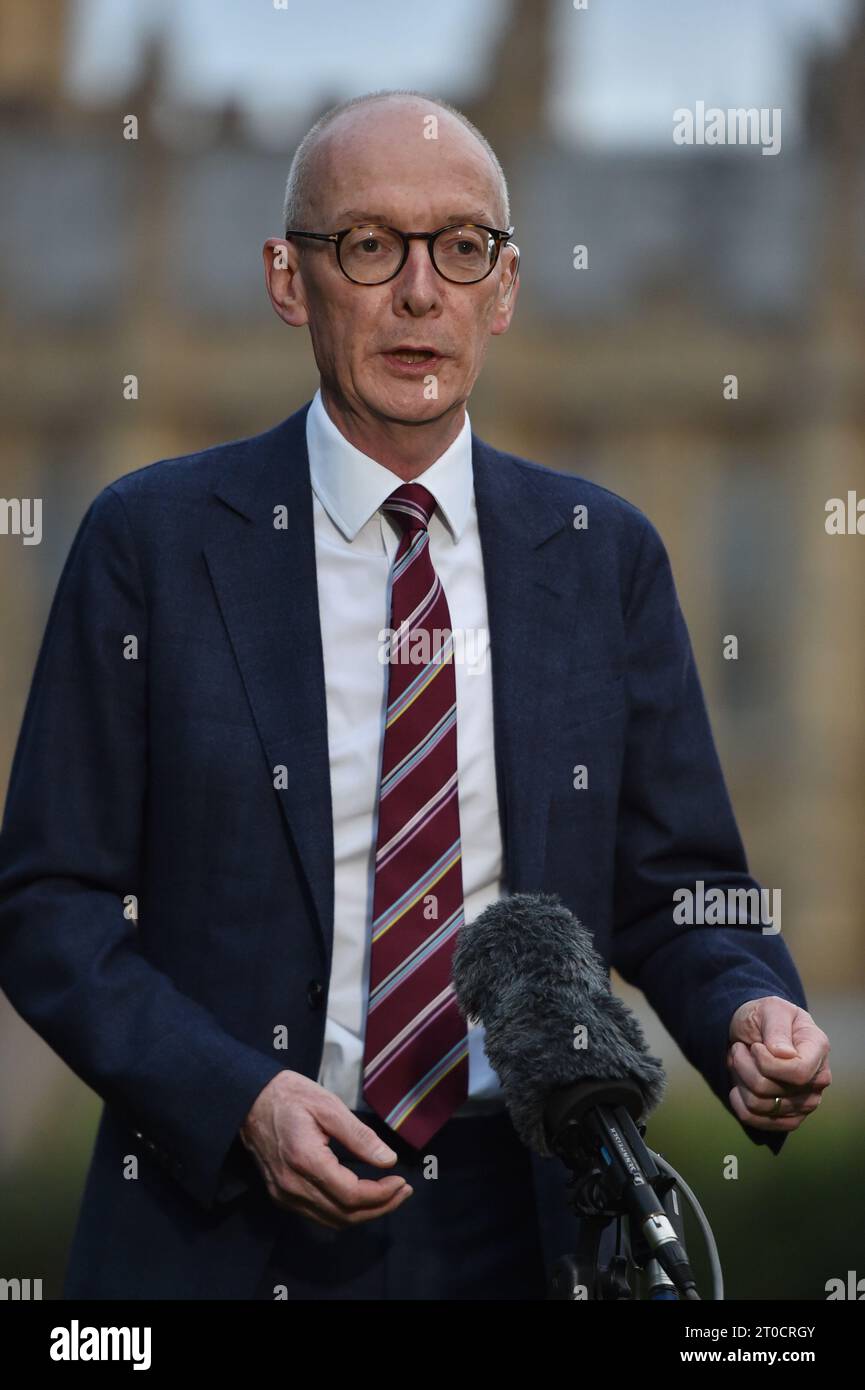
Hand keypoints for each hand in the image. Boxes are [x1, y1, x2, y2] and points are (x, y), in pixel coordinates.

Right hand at [239, 1070, 412, 1228]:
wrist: (249, 1101)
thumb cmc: (290, 1096)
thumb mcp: (329, 1106)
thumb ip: (360, 1136)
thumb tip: (388, 1160)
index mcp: (305, 1160)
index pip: (351, 1195)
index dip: (381, 1194)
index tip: (401, 1181)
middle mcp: (292, 1186)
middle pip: (344, 1215)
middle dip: (379, 1207)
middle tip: (403, 1191)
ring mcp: (284, 1194)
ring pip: (332, 1220)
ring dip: (364, 1214)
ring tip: (388, 1195)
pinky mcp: (280, 1196)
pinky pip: (318, 1215)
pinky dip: (344, 1212)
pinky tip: (360, 1196)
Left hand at [726, 996, 830, 1132]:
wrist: (756, 1031)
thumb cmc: (765, 1016)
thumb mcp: (770, 1009)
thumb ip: (777, 1028)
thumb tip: (784, 1055)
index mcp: (818, 1048)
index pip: (798, 1072)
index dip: (768, 1063)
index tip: (755, 1047)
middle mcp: (818, 1079)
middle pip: (769, 1089)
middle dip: (744, 1066)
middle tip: (740, 1049)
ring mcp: (806, 1102)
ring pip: (759, 1105)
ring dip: (739, 1081)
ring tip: (740, 1063)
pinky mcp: (790, 1117)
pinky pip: (758, 1122)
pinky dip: (740, 1103)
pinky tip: (738, 1087)